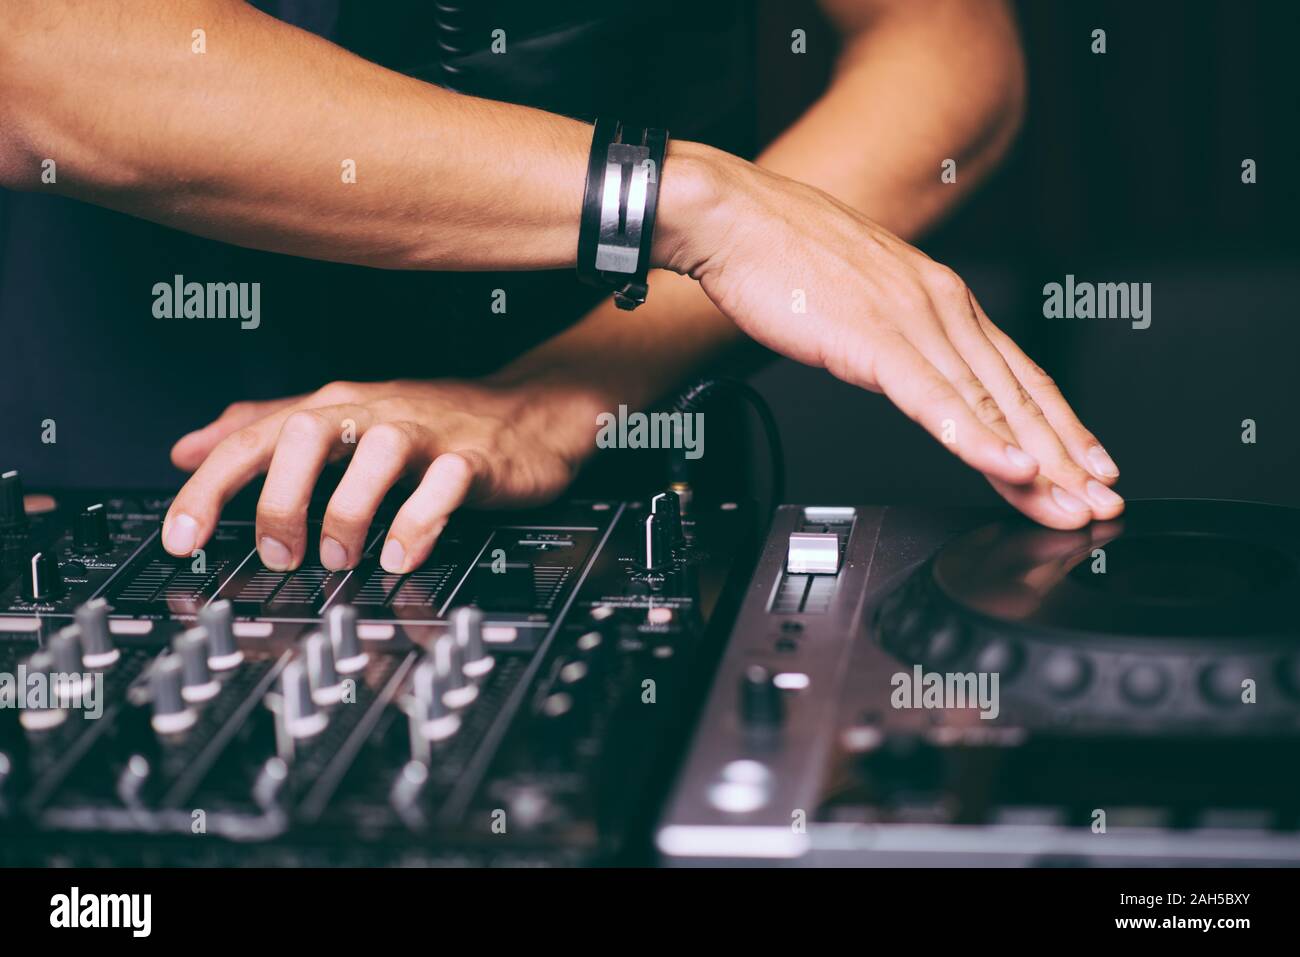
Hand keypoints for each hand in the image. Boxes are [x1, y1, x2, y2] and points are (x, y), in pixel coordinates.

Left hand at [161, 377, 604, 572]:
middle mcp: (373, 415)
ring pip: (376, 454)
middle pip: (307, 434)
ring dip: (348, 512)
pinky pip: (446, 484)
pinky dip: (419, 523)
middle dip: (281, 499)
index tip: (181, 538)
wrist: (525, 411)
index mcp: (334, 409)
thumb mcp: (336, 420)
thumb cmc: (426, 421)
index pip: (255, 437)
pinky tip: (402, 556)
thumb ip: (262, 431)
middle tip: (280, 555)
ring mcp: (426, 433)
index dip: (209, 488)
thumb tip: (187, 448)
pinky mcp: (474, 458)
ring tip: (341, 558)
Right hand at [660, 147, 1122, 529]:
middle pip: (1017, 396)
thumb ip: (899, 334)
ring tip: (1069, 503)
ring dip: (1037, 461)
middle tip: (1102, 503)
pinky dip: (978, 438)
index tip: (1089, 465)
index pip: (1017, 373)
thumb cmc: (788, 256)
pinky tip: (1008, 467)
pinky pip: (935, 401)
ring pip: (989, 404)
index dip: (1061, 425)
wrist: (739, 220)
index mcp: (941, 299)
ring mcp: (913, 324)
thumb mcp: (864, 296)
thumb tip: (914, 367)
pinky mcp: (876, 341)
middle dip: (1066, 457)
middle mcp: (942, 308)